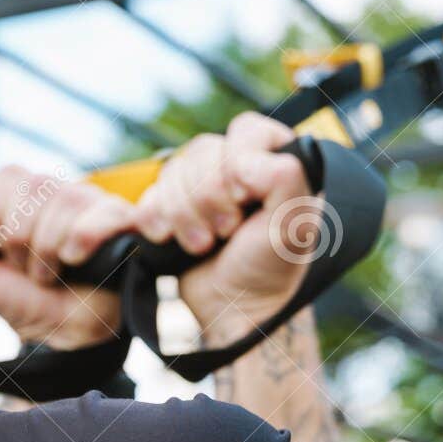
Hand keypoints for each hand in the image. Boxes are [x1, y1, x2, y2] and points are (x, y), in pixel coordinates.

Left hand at [0, 168, 137, 349]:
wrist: (76, 342)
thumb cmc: (34, 306)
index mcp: (25, 200)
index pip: (6, 180)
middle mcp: (60, 194)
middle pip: (32, 186)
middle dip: (21, 240)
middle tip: (30, 271)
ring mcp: (94, 204)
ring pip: (63, 200)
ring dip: (49, 251)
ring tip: (55, 275)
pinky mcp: (124, 221)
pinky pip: (101, 213)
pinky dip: (82, 238)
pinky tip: (77, 259)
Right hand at [138, 112, 322, 343]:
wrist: (230, 311)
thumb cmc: (269, 271)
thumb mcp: (293, 227)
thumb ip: (286, 179)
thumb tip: (246, 160)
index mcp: (276, 162)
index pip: (246, 130)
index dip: (236, 161)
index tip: (241, 199)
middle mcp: (239, 168)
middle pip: (203, 149)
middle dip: (208, 198)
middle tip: (225, 233)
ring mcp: (202, 186)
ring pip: (174, 170)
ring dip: (183, 215)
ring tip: (202, 246)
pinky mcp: (172, 206)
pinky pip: (149, 193)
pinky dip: (155, 219)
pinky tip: (169, 240)